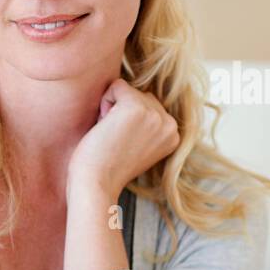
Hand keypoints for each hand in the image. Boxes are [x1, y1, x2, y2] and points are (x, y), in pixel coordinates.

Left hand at [67, 77, 179, 196]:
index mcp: (173, 135)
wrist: (96, 184)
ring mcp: (155, 115)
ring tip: (109, 135)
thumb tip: (142, 95)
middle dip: (121, 113)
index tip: (123, 145)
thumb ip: (146, 125)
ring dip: (111, 109)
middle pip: (140, 95)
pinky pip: (116, 85)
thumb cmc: (106, 167)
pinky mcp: (136, 107)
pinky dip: (104, 102)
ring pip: (128, 91)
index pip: (150, 107)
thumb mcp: (137, 145)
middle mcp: (170, 124)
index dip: (128, 122)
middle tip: (114, 141)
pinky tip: (104, 127)